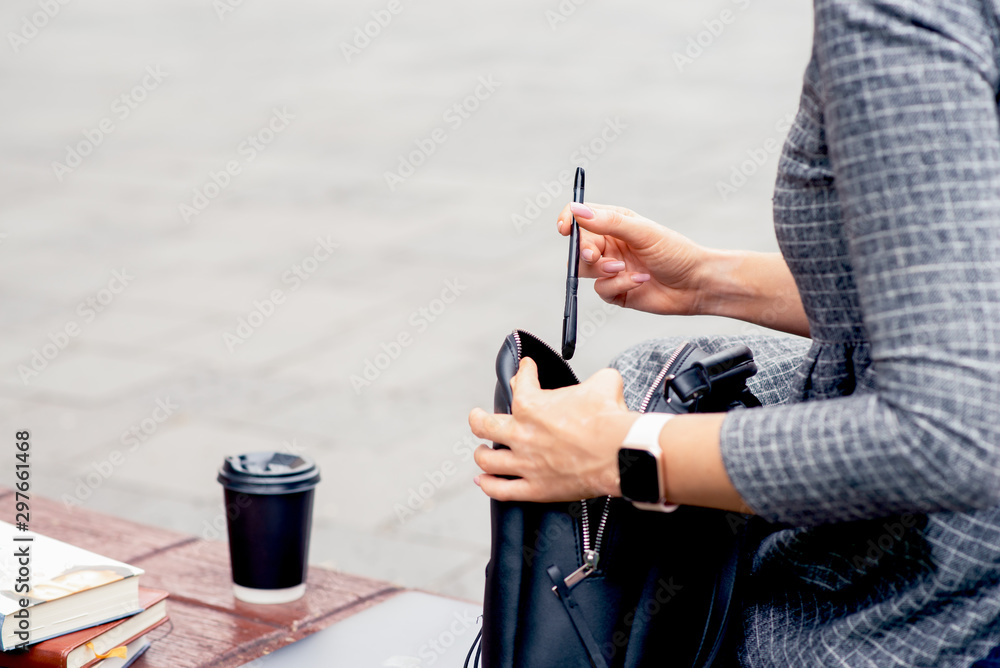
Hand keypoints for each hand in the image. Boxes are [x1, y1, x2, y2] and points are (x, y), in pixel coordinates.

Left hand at [469, 357, 637, 501]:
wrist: (619, 453)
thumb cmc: (610, 419)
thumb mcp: (604, 383)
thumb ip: (597, 379)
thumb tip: (603, 381)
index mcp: (532, 406)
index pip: (520, 382)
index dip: (524, 372)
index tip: (526, 370)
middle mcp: (521, 434)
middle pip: (484, 425)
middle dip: (477, 418)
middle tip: (477, 416)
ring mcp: (526, 463)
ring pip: (488, 460)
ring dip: (481, 455)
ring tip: (481, 452)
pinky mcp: (536, 488)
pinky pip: (502, 490)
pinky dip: (488, 486)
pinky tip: (483, 481)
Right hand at [557, 202, 710, 315]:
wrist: (697, 285)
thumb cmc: (675, 252)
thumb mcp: (642, 232)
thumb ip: (608, 222)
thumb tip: (577, 211)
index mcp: (614, 223)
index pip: (581, 217)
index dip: (569, 220)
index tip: (565, 228)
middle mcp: (610, 245)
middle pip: (578, 247)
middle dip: (584, 252)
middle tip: (594, 257)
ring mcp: (611, 269)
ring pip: (585, 270)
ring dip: (602, 270)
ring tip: (624, 269)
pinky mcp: (616, 291)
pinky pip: (601, 290)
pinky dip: (618, 285)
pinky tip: (640, 281)